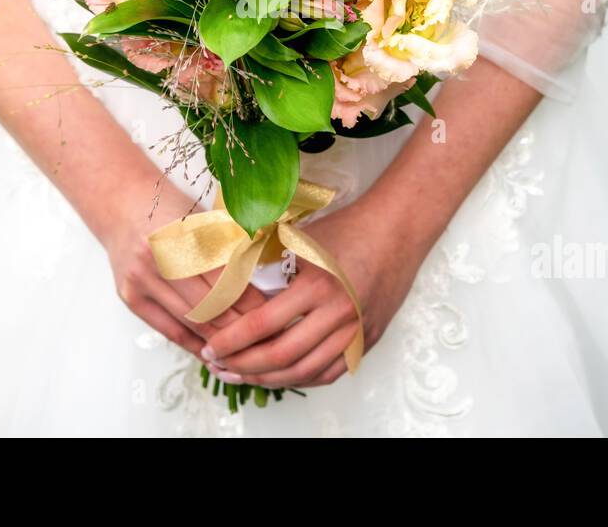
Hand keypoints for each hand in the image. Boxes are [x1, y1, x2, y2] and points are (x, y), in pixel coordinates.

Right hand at [103, 181, 267, 358]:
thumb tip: (267, 278)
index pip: (225, 278)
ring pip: (190, 322)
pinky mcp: (131, 297)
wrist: (120, 204)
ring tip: (244, 349)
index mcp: (182, 232)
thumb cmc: (169, 207)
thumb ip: (230, 244)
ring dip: (219, 339)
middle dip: (240, 324)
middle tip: (264, 336)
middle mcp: (158, 257)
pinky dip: (193, 344)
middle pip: (208, 305)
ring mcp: (141, 280)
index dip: (251, 300)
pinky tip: (213, 352)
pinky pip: (168, 330)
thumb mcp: (203, 215)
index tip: (272, 312)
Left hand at [196, 198, 421, 388]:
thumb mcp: (300, 237)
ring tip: (243, 376)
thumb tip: (222, 275)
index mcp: (316, 285)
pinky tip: (280, 376)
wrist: (397, 230)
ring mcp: (357, 330)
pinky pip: (331, 371)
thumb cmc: (346, 228)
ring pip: (306, 371)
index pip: (262, 325)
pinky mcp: (368, 339)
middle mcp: (339, 313)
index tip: (210, 346)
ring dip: (270, 379)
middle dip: (244, 366)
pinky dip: (302, 378)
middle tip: (219, 365)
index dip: (232, 341)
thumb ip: (263, 258)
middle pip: (282, 356)